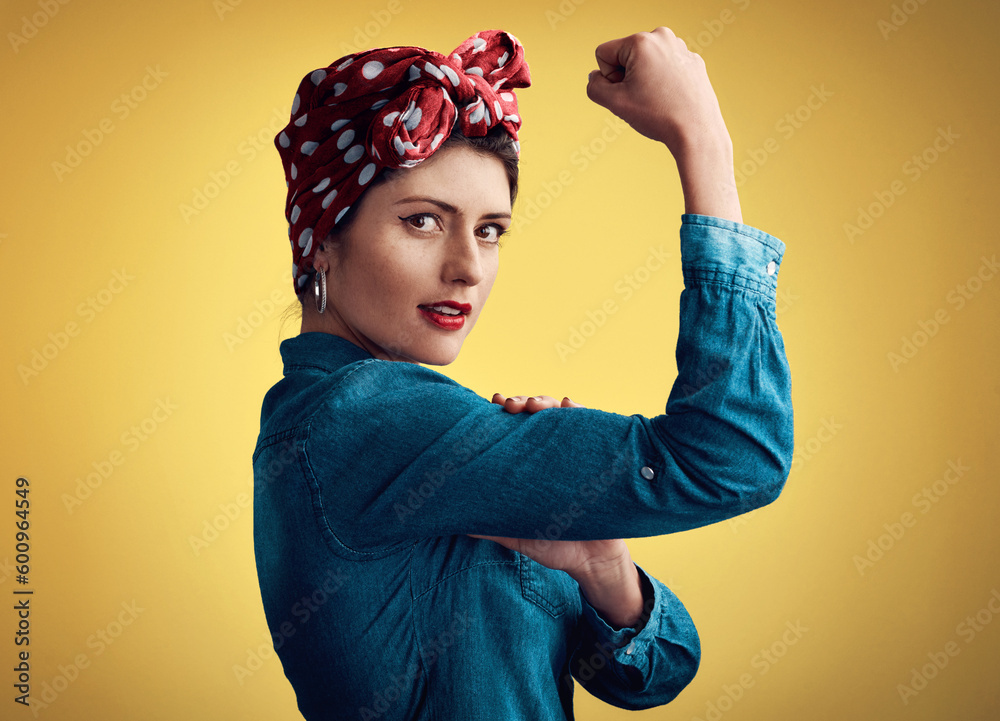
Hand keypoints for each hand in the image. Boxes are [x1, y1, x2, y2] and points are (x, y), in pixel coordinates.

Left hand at [478, 392, 646, 627]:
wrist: (593, 561)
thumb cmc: (555, 545)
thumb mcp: (517, 534)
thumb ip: (491, 526)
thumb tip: (455, 523)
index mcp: (530, 466)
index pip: (514, 431)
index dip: (502, 414)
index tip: (492, 402)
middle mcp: (551, 454)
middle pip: (535, 416)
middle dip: (522, 402)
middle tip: (509, 404)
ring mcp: (574, 453)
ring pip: (560, 415)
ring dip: (546, 402)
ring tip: (534, 405)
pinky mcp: (598, 457)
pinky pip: (592, 427)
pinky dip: (580, 411)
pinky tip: (568, 405)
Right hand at [586, 27, 742, 222]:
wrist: (696, 132)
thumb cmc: (658, 116)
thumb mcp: (615, 103)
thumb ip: (594, 87)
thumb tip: (595, 77)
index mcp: (641, 41)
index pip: (604, 54)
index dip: (608, 78)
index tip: (626, 93)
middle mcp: (662, 37)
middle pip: (625, 55)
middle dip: (627, 76)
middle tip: (643, 98)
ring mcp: (681, 48)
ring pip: (645, 62)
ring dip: (644, 78)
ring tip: (658, 98)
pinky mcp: (693, 61)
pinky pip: (665, 67)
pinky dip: (663, 81)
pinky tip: (671, 97)